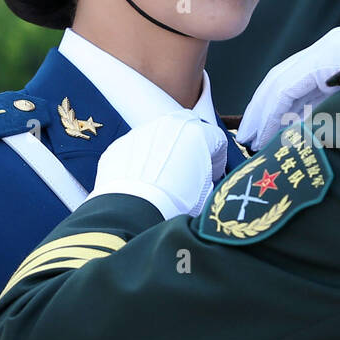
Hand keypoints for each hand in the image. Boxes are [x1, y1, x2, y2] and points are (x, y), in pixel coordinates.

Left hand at [89, 113, 227, 216]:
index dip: (218, 160)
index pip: (217, 139)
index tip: (214, 174)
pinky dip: (142, 161)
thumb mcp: (206, 191)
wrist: (133, 214)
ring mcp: (141, 132)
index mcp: (197, 133)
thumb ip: (208, 175)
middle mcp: (169, 125)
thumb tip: (204, 178)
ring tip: (165, 178)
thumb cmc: (173, 204)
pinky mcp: (120, 145)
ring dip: (165, 151)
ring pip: (159, 136)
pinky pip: (137, 149)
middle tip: (191, 168)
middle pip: (188, 127)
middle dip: (192, 145)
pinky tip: (144, 182)